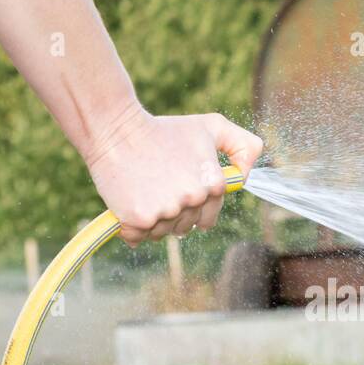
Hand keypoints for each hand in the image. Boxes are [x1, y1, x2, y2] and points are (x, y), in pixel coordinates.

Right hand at [84, 104, 263, 245]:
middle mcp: (193, 199)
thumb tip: (247, 177)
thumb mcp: (212, 126)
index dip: (190, 204)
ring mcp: (167, 210)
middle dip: (172, 212)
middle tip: (156, 184)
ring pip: (161, 233)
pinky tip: (128, 201)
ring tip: (142, 189)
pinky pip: (138, 237)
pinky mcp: (140, 219)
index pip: (208, 217)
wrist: (116, 129)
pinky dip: (131, 226)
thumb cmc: (164, 129)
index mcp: (213, 183)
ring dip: (152, 219)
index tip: (176, 184)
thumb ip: (244, 146)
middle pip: (184, 227)